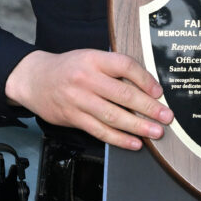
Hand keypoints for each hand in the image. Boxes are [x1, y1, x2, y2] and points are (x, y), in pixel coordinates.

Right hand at [4, 49, 171, 149]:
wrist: (35, 79)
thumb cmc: (68, 68)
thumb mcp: (90, 57)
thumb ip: (113, 69)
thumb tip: (146, 87)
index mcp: (93, 59)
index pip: (125, 66)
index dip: (145, 79)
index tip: (159, 92)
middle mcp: (86, 79)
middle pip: (123, 94)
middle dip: (149, 108)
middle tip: (166, 117)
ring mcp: (78, 100)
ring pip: (113, 116)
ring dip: (138, 126)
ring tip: (155, 132)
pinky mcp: (73, 118)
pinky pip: (100, 131)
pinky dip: (119, 139)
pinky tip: (134, 142)